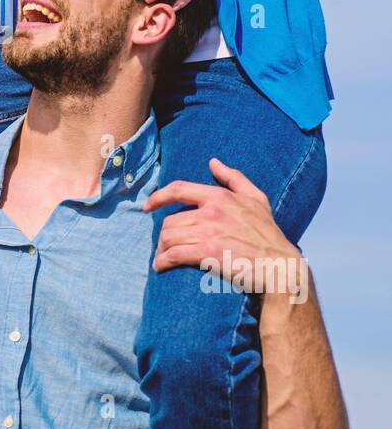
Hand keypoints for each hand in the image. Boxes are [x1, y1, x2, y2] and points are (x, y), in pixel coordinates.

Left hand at [144, 158, 305, 297]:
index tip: (147, 206)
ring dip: (161, 249)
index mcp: (219, 196)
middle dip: (163, 234)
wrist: (279, 265)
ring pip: (169, 236)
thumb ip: (234, 178)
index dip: (158, 197)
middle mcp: (211, 212)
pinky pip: (175, 254)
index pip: (179, 189)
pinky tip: (161, 266)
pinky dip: (163, 261)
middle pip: (171, 220)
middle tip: (164, 245)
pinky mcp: (208, 253)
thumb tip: (214, 162)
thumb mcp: (256, 199)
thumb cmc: (268, 233)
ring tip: (162, 257)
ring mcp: (209, 232)